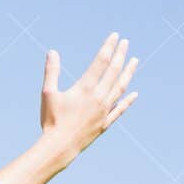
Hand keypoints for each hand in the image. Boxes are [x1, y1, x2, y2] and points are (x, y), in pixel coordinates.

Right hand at [39, 32, 138, 160]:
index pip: (101, 62)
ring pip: (120, 87)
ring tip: (135, 61)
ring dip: (128, 73)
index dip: (108, 47)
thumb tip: (52, 52)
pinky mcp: (105, 123)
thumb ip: (52, 71)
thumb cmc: (51, 120)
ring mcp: (104, 110)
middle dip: (120, 55)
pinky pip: (120, 109)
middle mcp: (98, 97)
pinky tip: (135, 94)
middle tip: (126, 43)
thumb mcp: (48, 93)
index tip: (115, 36)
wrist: (59, 147)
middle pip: (114, 71)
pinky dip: (127, 101)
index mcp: (85, 88)